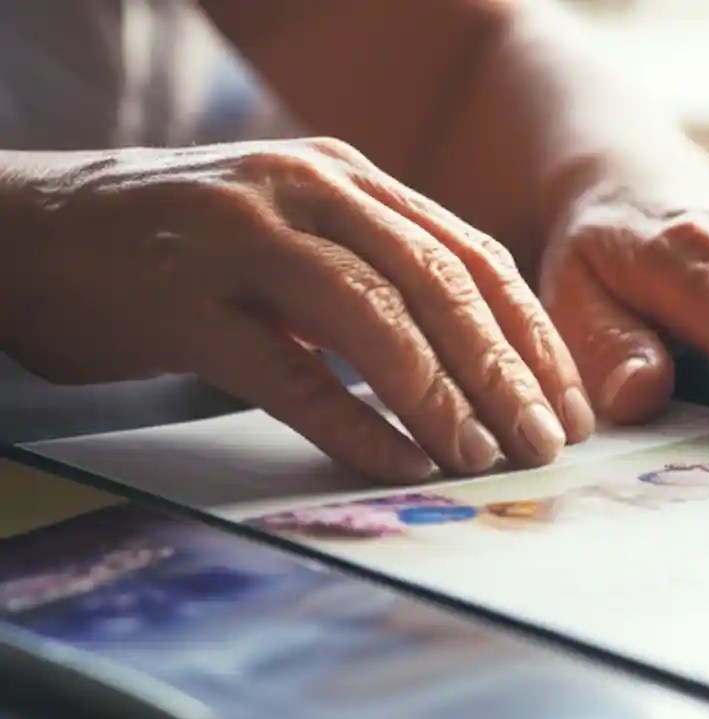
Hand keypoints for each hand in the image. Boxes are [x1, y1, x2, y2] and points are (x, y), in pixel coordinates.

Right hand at [0, 139, 593, 480]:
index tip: (568, 402)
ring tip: (485, 457)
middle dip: (506, 370)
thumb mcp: (301, 233)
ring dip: (442, 395)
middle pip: (439, 282)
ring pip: (373, 317)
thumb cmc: (188, 245)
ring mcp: (243, 238)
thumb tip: (482, 356)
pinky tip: (402, 462)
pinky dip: (354, 423)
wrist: (38, 228)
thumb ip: (381, 269)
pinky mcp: (185, 301)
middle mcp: (306, 191)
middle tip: (544, 442)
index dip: (530, 334)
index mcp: (348, 178)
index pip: (471, 255)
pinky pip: (288, 371)